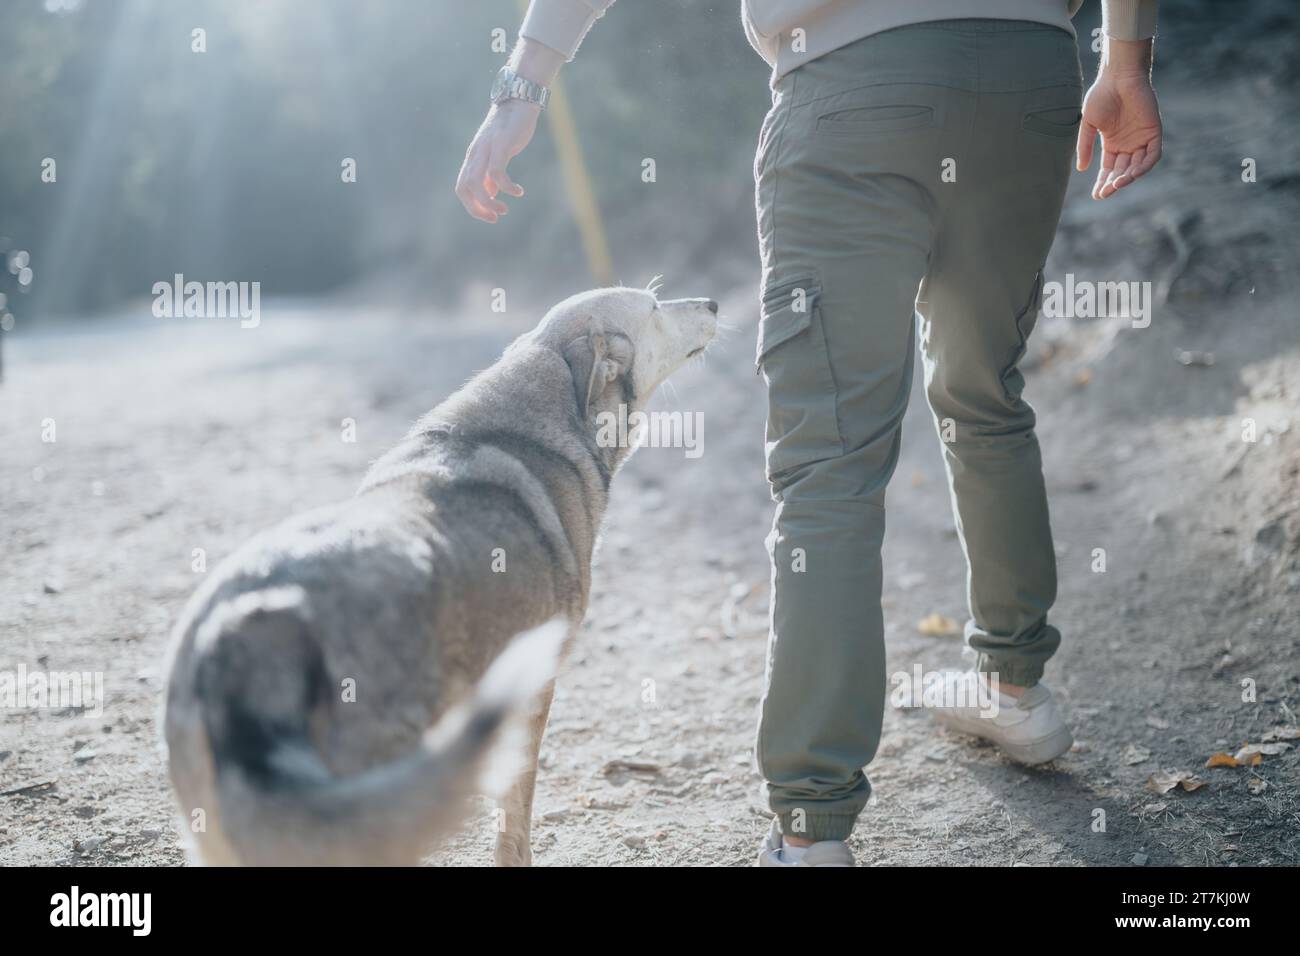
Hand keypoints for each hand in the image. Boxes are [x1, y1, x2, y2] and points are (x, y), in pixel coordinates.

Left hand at [455, 100, 540, 222]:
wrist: (519, 100)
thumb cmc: (510, 128)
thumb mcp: (498, 153)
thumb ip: (491, 173)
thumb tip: (491, 192)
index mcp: (473, 158)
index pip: (462, 188)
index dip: (473, 206)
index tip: (491, 215)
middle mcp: (476, 154)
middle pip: (464, 188)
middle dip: (477, 209)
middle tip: (496, 217)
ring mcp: (487, 149)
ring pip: (476, 183)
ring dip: (489, 202)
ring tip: (505, 209)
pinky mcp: (501, 144)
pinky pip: (497, 172)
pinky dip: (507, 187)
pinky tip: (519, 192)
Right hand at [1077, 63, 1161, 199]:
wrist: (1119, 77)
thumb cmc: (1102, 96)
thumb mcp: (1089, 125)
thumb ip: (1085, 146)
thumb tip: (1081, 169)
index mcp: (1112, 144)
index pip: (1109, 170)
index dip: (1103, 183)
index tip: (1097, 195)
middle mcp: (1128, 144)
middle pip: (1122, 171)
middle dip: (1114, 184)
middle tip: (1106, 192)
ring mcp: (1141, 139)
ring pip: (1137, 166)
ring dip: (1128, 178)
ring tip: (1117, 184)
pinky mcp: (1153, 132)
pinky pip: (1152, 155)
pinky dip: (1144, 166)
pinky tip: (1133, 174)